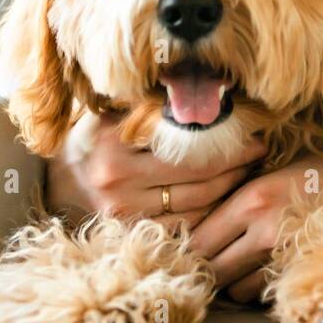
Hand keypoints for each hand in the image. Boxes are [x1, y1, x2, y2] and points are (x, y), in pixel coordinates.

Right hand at [44, 109, 267, 232]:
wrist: (63, 180)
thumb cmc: (99, 136)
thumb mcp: (117, 111)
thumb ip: (154, 103)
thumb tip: (208, 87)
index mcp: (114, 142)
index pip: (187, 145)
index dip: (227, 140)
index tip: (253, 131)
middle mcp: (115, 181)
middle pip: (197, 177)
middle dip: (236, 164)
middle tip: (259, 151)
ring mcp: (122, 214)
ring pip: (197, 205)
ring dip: (229, 189)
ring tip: (248, 170)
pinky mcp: (130, 235)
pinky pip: (185, 228)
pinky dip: (210, 213)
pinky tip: (224, 197)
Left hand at [186, 153, 322, 303]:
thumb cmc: (318, 173)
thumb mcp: (271, 173)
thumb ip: (237, 196)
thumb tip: (202, 219)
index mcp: (251, 199)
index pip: (200, 240)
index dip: (192, 250)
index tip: (193, 249)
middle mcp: (263, 228)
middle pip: (213, 270)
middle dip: (209, 271)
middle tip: (214, 263)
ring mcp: (284, 254)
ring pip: (237, 289)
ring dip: (235, 283)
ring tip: (244, 266)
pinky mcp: (301, 270)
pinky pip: (265, 293)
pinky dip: (260, 288)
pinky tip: (267, 270)